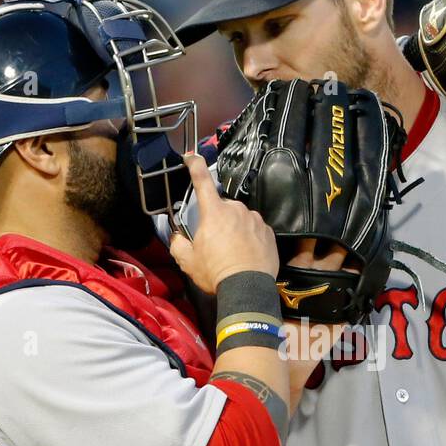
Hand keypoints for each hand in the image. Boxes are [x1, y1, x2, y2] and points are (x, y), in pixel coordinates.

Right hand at [169, 154, 277, 293]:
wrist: (247, 288)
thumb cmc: (216, 272)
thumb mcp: (187, 261)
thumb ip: (178, 243)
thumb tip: (178, 236)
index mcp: (214, 212)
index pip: (201, 180)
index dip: (194, 165)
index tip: (190, 157)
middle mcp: (236, 209)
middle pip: (222, 207)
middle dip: (218, 219)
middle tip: (215, 242)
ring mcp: (254, 219)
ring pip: (240, 218)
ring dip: (235, 229)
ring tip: (233, 252)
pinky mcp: (268, 232)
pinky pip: (255, 230)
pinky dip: (250, 238)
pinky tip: (246, 254)